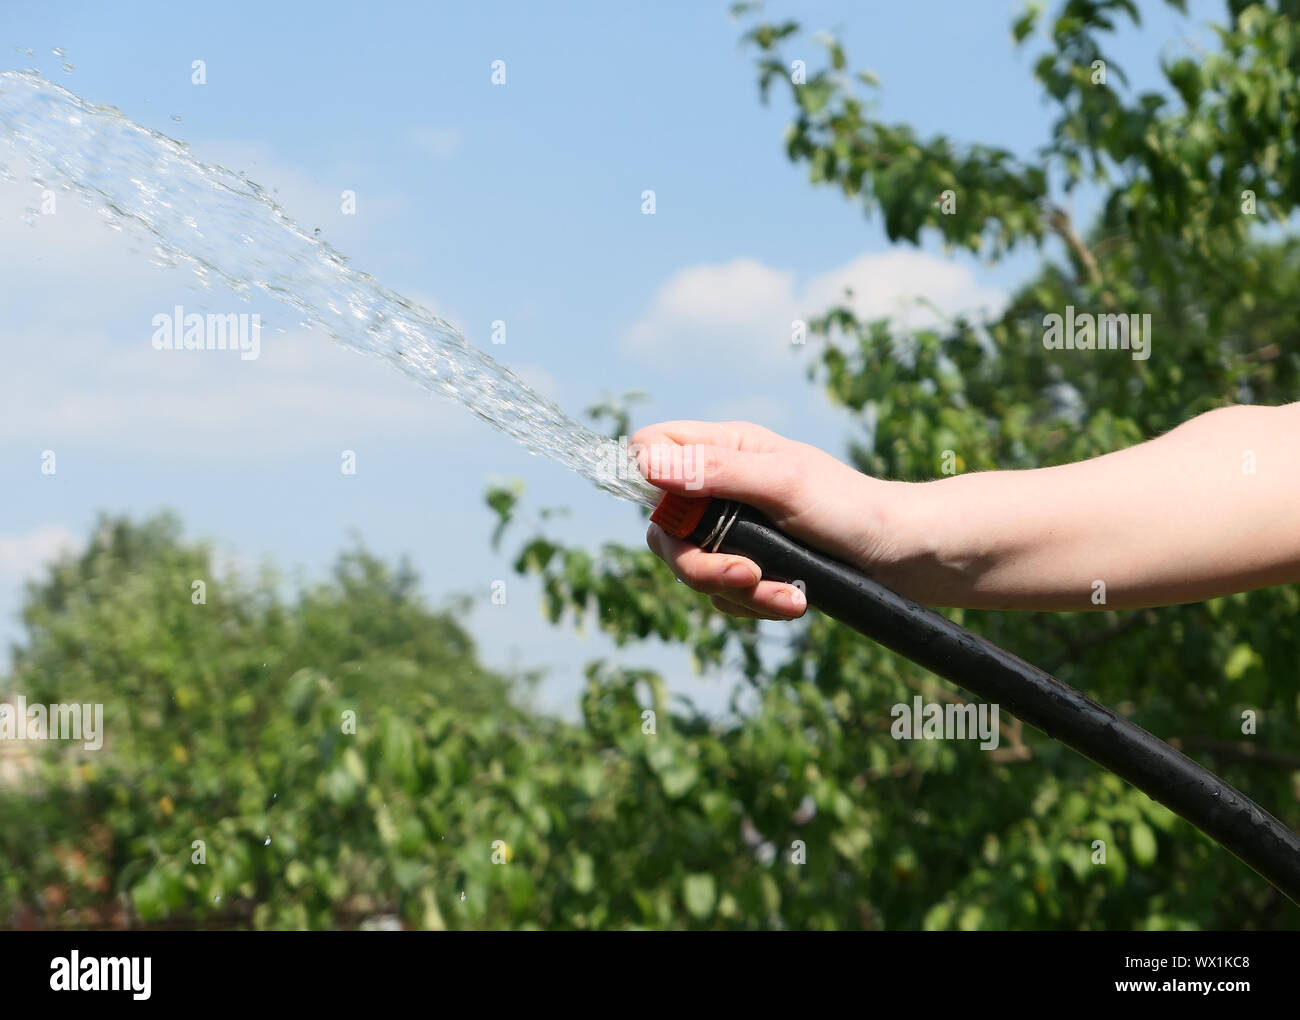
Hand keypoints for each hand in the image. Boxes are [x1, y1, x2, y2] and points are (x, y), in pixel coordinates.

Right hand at [631, 421, 907, 620]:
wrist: (905, 559)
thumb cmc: (851, 508)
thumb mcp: (783, 484)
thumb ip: (716, 472)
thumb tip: (647, 462)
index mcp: (726, 448)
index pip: (651, 448)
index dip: (648, 478)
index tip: (676, 510)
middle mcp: (721, 486)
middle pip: (663, 526)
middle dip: (697, 562)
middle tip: (746, 575)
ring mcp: (734, 530)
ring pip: (693, 568)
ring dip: (737, 590)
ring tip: (787, 596)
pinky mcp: (751, 567)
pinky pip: (724, 595)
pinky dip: (756, 604)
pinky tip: (795, 600)